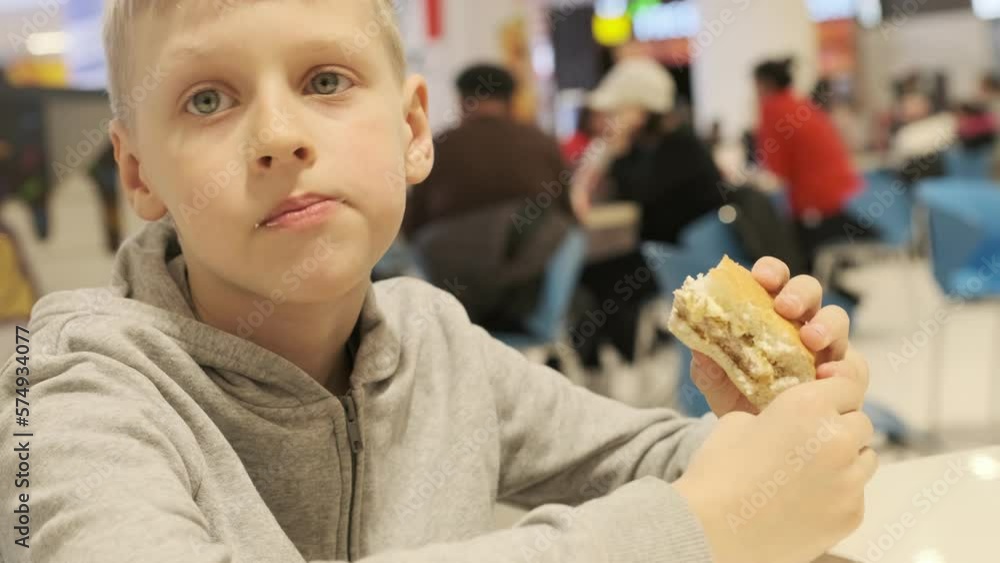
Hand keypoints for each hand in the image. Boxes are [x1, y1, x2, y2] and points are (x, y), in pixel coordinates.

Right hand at [674, 373, 876, 562]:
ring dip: (845, 459)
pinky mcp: (851, 515)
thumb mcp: (739, 421)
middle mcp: (838, 439)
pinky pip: (856, 494)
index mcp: (809, 405)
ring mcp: (849, 481)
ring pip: (865, 459)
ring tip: (808, 472)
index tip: (820, 403)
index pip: (847, 386)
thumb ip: (777, 414)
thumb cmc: (718, 472)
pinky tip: (804, 500)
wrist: (712, 530)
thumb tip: (790, 422)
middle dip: (839, 427)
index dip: (832, 392)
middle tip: (808, 441)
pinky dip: (838, 493)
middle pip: (860, 423)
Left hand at [690, 257, 865, 415]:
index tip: (761, 278)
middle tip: (786, 308)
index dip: (771, 271)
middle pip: (809, 291)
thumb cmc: (737, 396)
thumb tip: (699, 352)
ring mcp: (825, 347)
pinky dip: (844, 367)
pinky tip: (828, 374)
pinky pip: (852, 365)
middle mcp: (799, 322)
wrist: (758, 437)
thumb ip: (707, 366)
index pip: (773, 279)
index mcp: (767, 311)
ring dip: (826, 324)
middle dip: (800, 293)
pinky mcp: (844, 374)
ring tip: (812, 340)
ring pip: (836, 320)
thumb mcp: (716, 382)